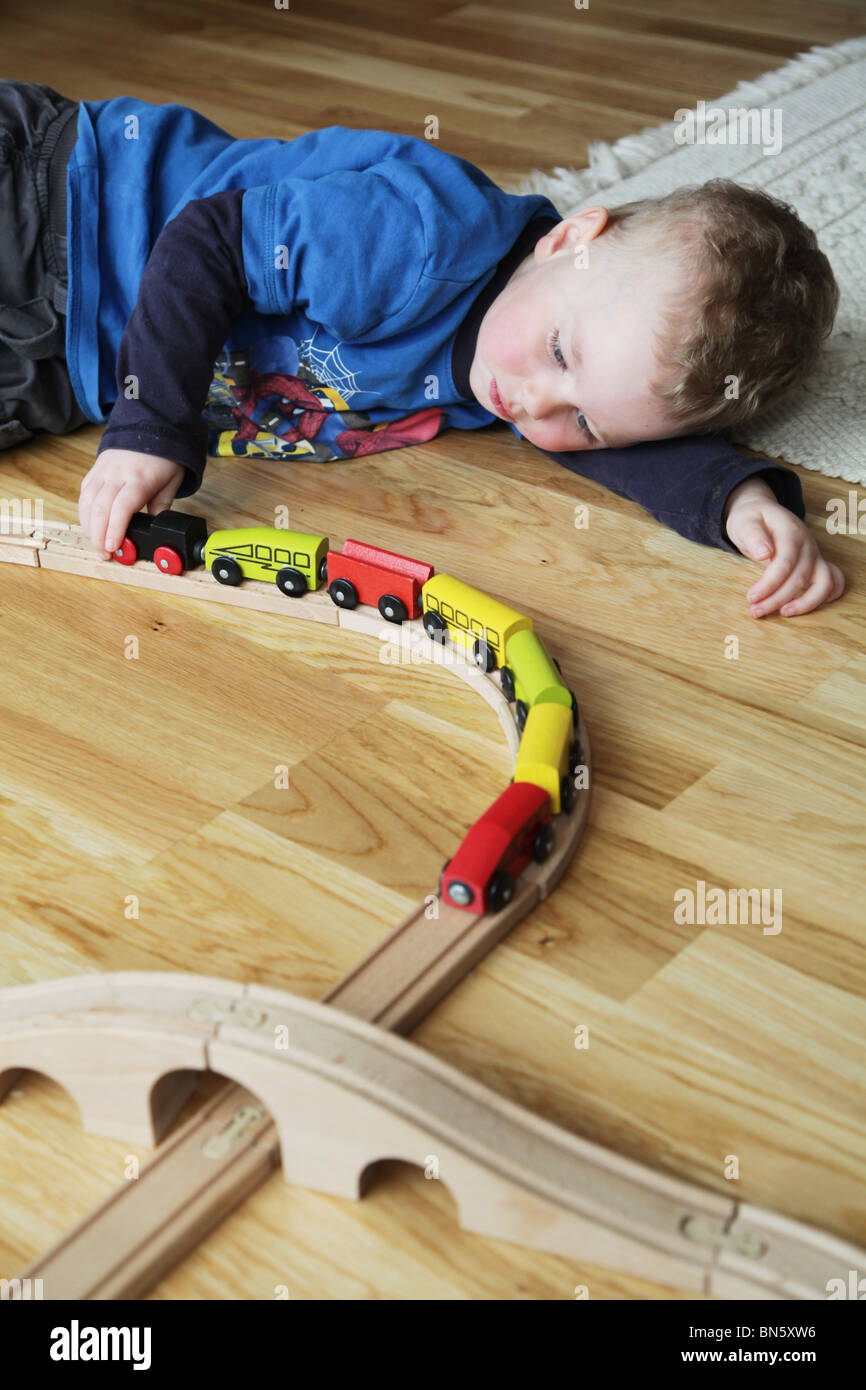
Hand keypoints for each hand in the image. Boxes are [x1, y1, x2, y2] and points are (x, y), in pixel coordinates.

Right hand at [79, 449, 185, 557]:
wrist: (152, 425)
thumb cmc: (164, 457)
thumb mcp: (172, 483)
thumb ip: (161, 507)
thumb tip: (153, 530)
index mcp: (140, 478)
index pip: (122, 507)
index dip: (115, 529)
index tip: (112, 547)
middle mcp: (118, 474)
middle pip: (100, 508)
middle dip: (99, 535)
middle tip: (105, 554)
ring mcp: (104, 470)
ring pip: (87, 501)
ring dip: (88, 526)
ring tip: (96, 544)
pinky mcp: (95, 469)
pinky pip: (85, 492)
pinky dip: (84, 512)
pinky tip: (89, 525)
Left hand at [724, 478, 844, 617]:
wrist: (762, 513)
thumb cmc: (751, 519)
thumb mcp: (745, 522)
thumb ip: (753, 536)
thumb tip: (765, 554)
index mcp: (790, 532)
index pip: (785, 563)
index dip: (769, 584)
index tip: (751, 598)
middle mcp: (807, 545)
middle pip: (800, 578)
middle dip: (777, 599)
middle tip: (755, 611)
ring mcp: (814, 555)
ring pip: (823, 583)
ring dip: (805, 603)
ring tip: (783, 613)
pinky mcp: (815, 564)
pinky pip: (833, 581)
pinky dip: (827, 595)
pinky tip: (809, 606)